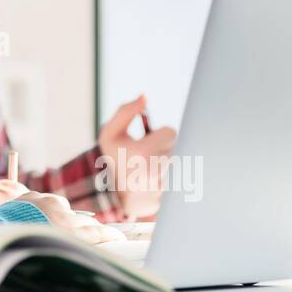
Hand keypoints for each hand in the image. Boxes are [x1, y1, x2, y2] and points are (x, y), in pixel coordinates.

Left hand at [17, 192, 124, 243]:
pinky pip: (48, 204)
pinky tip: (42, 220)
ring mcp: (47, 203)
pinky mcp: (33, 196)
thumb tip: (83, 249)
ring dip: (68, 221)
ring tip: (63, 232)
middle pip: (87, 222)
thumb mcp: (48, 252)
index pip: (98, 233)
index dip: (112, 236)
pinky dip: (49, 211)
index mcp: (67, 232)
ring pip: (66, 212)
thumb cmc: (19, 248)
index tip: (121, 239)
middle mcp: (61, 215)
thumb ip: (69, 247)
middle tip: (105, 237)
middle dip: (95, 230)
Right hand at [96, 94, 176, 220]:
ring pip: (178, 161)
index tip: (148, 139)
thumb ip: (125, 111)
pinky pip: (180, 178)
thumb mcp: (110, 132)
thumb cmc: (114, 158)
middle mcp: (155, 170)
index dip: (159, 133)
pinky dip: (170, 176)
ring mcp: (163, 185)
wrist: (112, 193)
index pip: (171, 132)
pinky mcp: (169, 195)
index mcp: (143, 151)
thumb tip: (145, 96)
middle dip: (162, 147)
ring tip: (149, 165)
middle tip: (146, 153)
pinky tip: (154, 179)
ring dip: (167, 160)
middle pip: (175, 147)